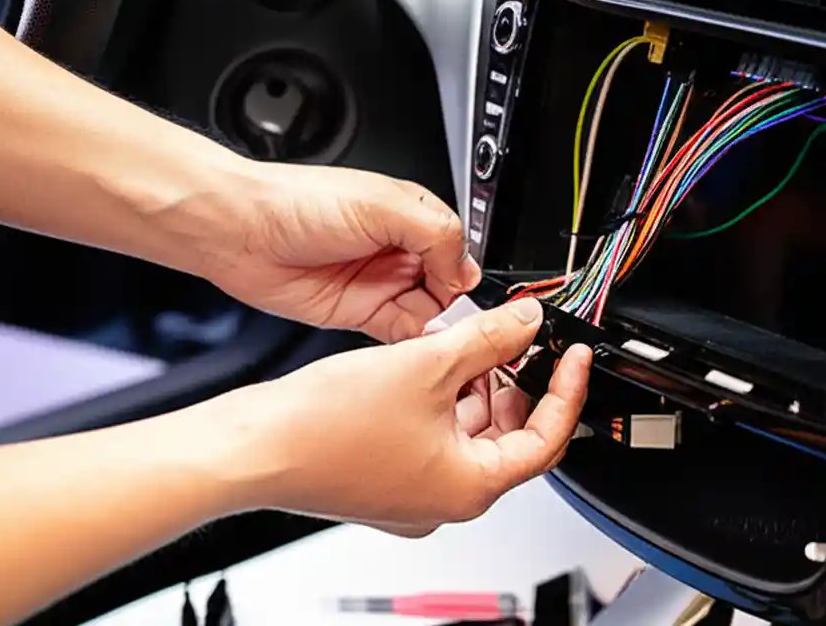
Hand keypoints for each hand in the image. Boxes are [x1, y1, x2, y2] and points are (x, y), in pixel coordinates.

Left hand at [196, 162, 480, 342]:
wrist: (240, 231)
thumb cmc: (298, 203)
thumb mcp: (384, 206)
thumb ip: (437, 234)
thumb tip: (466, 270)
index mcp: (411, 215)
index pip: (458, 250)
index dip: (463, 272)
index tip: (466, 293)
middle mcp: (398, 250)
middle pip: (448, 285)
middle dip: (455, 304)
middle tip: (453, 318)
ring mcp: (379, 282)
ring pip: (428, 312)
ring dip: (435, 325)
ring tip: (434, 331)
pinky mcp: (359, 312)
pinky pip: (399, 332)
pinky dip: (412, 342)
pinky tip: (414, 342)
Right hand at [205, 298, 590, 534]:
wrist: (252, 447)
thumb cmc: (324, 427)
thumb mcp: (427, 363)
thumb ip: (489, 340)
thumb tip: (526, 323)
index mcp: (470, 488)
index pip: (547, 439)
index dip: (566, 390)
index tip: (573, 355)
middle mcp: (445, 501)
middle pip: (510, 439)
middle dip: (519, 385)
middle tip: (523, 342)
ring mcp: (413, 494)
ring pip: (470, 436)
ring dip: (479, 390)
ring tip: (474, 345)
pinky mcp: (385, 479)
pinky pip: (434, 439)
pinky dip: (444, 402)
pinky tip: (432, 363)